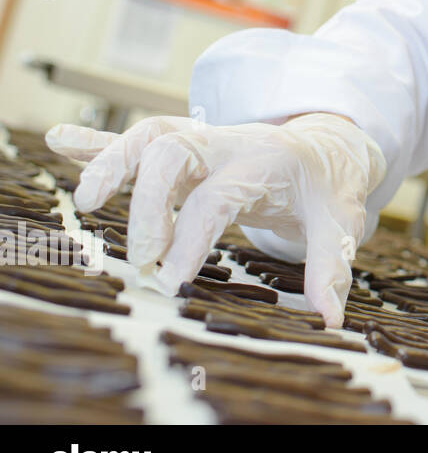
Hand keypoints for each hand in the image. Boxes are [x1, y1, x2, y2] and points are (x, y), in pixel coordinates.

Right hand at [45, 114, 385, 327]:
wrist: (327, 147)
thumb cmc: (328, 188)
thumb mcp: (341, 220)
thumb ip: (331, 264)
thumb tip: (330, 317)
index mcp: (266, 163)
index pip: (217, 196)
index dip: (191, 238)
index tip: (173, 279)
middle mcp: (227, 145)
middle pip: (173, 153)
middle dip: (147, 203)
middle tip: (142, 259)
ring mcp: (202, 143)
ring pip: (148, 135)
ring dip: (112, 161)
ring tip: (85, 202)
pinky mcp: (185, 149)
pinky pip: (136, 139)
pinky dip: (100, 142)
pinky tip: (61, 141)